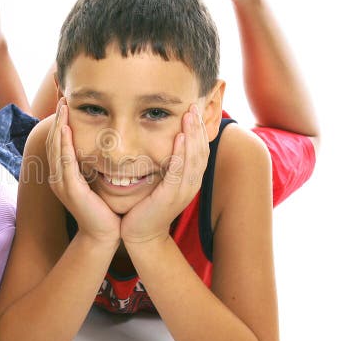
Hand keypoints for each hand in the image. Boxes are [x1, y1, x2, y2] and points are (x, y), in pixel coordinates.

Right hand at [46, 98, 120, 243]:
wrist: (104, 235)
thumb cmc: (104, 209)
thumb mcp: (96, 182)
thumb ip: (93, 165)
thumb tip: (101, 147)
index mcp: (63, 175)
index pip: (59, 144)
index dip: (61, 123)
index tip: (67, 104)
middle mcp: (57, 177)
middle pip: (54, 142)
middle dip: (58, 119)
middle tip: (62, 97)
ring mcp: (61, 183)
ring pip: (57, 148)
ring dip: (59, 126)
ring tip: (62, 107)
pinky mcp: (70, 189)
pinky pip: (65, 161)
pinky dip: (65, 144)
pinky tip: (66, 129)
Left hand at [121, 104, 209, 244]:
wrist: (140, 235)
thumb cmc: (146, 206)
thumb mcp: (160, 182)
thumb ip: (165, 165)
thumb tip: (163, 143)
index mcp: (189, 179)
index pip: (199, 150)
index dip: (199, 130)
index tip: (194, 109)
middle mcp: (190, 184)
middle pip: (200, 151)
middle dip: (198, 127)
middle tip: (194, 105)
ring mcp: (182, 191)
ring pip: (192, 158)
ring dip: (192, 135)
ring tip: (189, 116)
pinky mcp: (170, 197)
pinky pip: (178, 171)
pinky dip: (180, 153)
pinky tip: (179, 138)